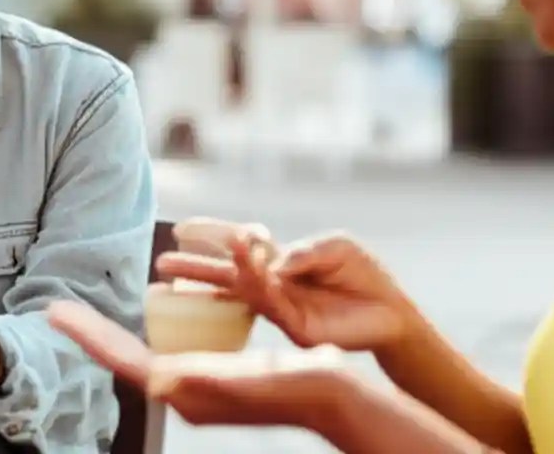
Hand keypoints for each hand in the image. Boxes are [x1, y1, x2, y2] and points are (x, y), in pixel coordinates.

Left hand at [46, 301, 349, 429]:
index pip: (123, 360)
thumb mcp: (253, 374)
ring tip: (87, 316)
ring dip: (114, 337)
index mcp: (187, 389)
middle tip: (58, 310)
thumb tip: (154, 382)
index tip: (54, 313)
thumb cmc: (302, 383)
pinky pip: (164, 358)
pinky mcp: (211, 383)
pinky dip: (144, 340)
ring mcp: (197, 391)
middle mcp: (185, 393)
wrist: (335, 398)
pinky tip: (143, 329)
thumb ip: (203, 378)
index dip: (88, 336)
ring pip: (141, 359)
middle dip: (92, 334)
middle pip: (125, 359)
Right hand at [159, 225, 420, 353]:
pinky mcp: (296, 326)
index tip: (182, 228)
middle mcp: (275, 285)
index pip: (240, 246)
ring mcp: (282, 307)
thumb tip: (275, 260)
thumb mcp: (336, 247)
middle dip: (195, 267)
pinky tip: (247, 266)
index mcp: (281, 263)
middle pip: (227, 274)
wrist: (391, 311)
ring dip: (216, 270)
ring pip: (241, 288)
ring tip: (180, 265)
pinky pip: (269, 302)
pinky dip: (256, 282)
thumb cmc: (363, 275)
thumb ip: (304, 250)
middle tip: (162, 262)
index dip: (213, 234)